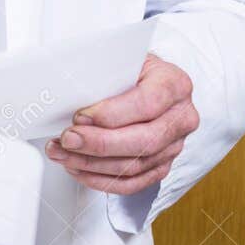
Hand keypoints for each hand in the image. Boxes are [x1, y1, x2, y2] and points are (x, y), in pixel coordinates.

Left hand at [44, 53, 197, 195]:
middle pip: (144, 141)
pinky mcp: (162, 166)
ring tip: (64, 154)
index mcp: (175, 85)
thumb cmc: (134, 72)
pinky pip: (133, 183)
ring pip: (134, 166)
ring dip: (92, 164)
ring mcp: (174, 145)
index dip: (111, 114)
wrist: (149, 84)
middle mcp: (181, 118)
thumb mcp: (124, 61)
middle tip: (68, 139)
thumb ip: (106, 74)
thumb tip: (71, 92)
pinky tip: (79, 169)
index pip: (147, 103)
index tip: (81, 116)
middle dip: (99, 144)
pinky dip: (101, 180)